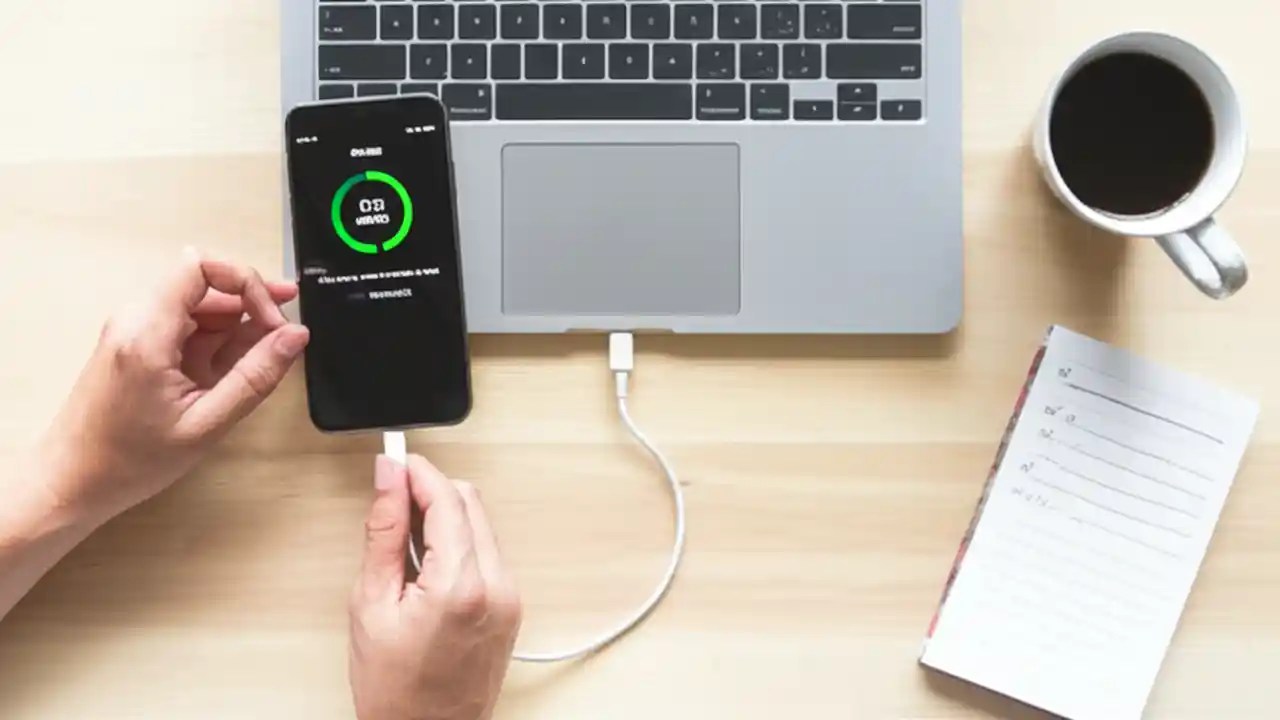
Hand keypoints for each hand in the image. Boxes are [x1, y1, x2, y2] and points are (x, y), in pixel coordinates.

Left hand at [38, 249, 309, 524]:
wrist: (71, 483)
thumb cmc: (128, 462)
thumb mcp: (206, 423)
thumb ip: (255, 376)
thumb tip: (295, 336)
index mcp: (147, 333)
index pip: (202, 266)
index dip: (248, 283)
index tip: (274, 321)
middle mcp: (135, 320)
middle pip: (205, 284)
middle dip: (251, 304)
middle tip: (285, 334)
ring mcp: (134, 331)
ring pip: (199, 305)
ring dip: (237, 326)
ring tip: (262, 361)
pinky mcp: (137, 345)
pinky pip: (186, 326)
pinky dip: (217, 341)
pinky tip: (234, 370)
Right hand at [350, 455, 520, 719]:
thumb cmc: (394, 688)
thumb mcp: (371, 603)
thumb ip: (383, 532)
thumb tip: (388, 478)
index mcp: (461, 586)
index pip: (447, 499)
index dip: (418, 472)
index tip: (394, 460)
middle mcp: (497, 587)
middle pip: (470, 503)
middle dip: (432, 491)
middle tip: (392, 500)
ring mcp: (510, 597)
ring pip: (481, 525)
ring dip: (446, 518)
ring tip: (404, 548)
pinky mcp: (512, 606)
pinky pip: (488, 553)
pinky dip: (459, 545)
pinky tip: (427, 568)